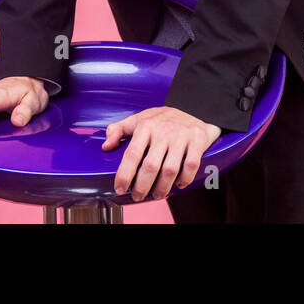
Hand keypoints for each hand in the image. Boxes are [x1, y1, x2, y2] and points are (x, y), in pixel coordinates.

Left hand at [103, 106, 221, 200]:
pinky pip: (191, 166)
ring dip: (162, 187)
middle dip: (142, 186)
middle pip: (150, 166)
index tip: (120, 188)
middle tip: (138, 196)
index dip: (124, 174)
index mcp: (145, 126)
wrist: (192, 106)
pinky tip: (178, 184)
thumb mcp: (138, 118)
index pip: (132, 154)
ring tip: (157, 194)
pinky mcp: (197, 141)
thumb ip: (118, 130)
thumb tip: (106, 146)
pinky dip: (184, 179)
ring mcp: (181, 136)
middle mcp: (163, 131)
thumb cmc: (162, 118)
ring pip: (170, 169)